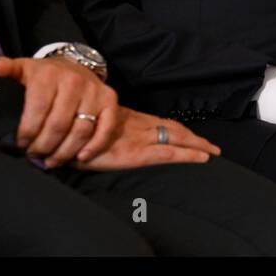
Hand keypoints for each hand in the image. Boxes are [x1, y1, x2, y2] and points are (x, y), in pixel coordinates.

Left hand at [0, 55, 119, 166]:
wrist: (76, 65)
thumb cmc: (45, 75)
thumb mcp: (24, 68)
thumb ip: (5, 69)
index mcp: (48, 75)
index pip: (36, 112)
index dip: (27, 134)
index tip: (21, 144)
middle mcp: (73, 81)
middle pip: (58, 126)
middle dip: (43, 146)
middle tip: (35, 156)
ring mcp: (94, 91)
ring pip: (80, 131)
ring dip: (65, 152)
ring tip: (52, 161)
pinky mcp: (110, 99)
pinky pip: (105, 128)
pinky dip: (94, 146)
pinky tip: (81, 158)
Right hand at [73, 109, 218, 170]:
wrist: (62, 129)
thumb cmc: (75, 129)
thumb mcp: (95, 125)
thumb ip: (107, 127)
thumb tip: (110, 134)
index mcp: (130, 118)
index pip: (161, 122)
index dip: (180, 130)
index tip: (194, 136)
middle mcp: (138, 124)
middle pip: (173, 128)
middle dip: (194, 138)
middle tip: (213, 147)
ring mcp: (139, 137)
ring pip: (176, 137)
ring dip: (197, 144)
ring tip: (212, 151)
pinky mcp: (135, 152)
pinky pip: (167, 152)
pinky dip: (187, 154)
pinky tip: (201, 157)